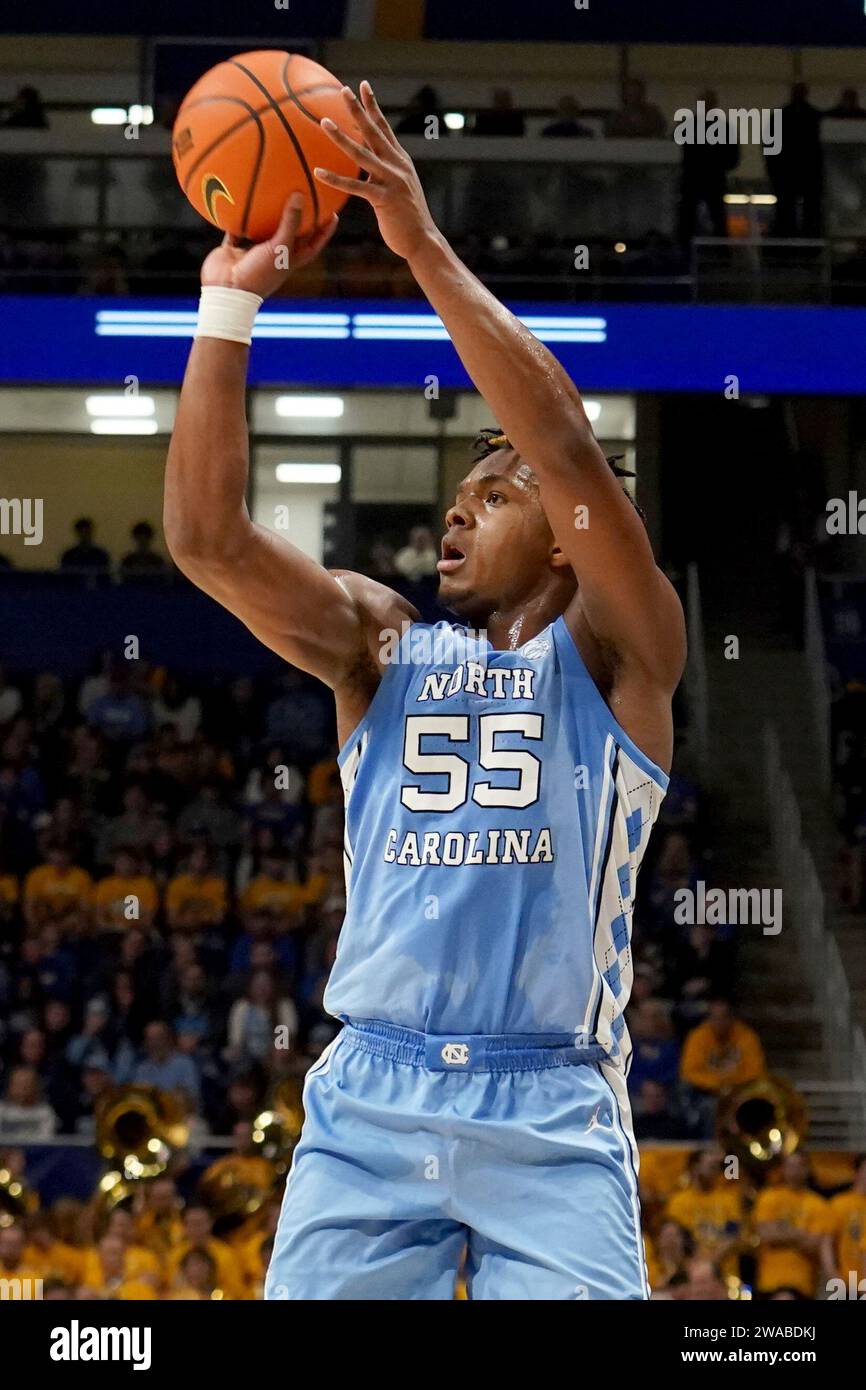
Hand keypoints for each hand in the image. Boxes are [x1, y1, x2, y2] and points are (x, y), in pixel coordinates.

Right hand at [200, 193, 338, 297]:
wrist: (227, 290)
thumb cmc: (259, 273)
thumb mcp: (280, 247)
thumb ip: (290, 222)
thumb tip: (299, 195)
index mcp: (290, 260)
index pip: (314, 243)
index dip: (325, 231)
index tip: (334, 214)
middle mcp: (274, 255)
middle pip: (290, 233)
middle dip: (298, 217)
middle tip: (305, 196)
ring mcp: (254, 252)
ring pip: (263, 229)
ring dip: (266, 214)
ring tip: (273, 192)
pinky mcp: (235, 248)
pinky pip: (237, 229)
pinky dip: (236, 217)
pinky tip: (237, 198)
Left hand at [314, 80, 438, 262]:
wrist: (422, 240)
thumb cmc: (407, 217)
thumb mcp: (397, 188)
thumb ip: (383, 174)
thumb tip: (366, 167)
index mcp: (400, 160)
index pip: (384, 127)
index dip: (373, 106)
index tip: (363, 86)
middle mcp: (397, 166)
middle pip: (373, 132)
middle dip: (358, 110)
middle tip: (343, 90)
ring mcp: (392, 181)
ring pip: (361, 154)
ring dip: (342, 137)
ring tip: (324, 122)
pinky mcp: (384, 199)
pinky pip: (355, 187)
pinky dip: (336, 179)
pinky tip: (318, 172)